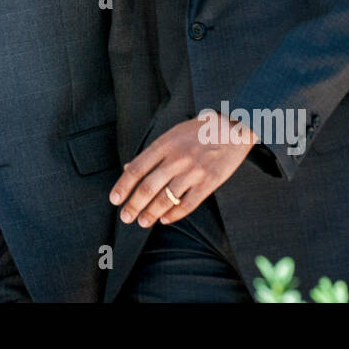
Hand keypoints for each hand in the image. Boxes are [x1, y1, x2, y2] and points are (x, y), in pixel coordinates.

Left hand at [109, 111, 256, 227]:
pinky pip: (189, 204)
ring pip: (166, 199)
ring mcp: (194, 171)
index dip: (123, 186)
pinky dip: (174, 215)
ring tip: (142, 222)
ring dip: (151, 214)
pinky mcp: (210, 182)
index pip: (137, 169)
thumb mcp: (172, 134)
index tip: (114, 200)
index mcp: (164, 144)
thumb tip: (128, 168)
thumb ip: (152, 153)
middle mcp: (177, 158)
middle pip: (148, 187)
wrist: (234, 126)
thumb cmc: (199, 130)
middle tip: (125, 217)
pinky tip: (165, 219)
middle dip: (134, 205)